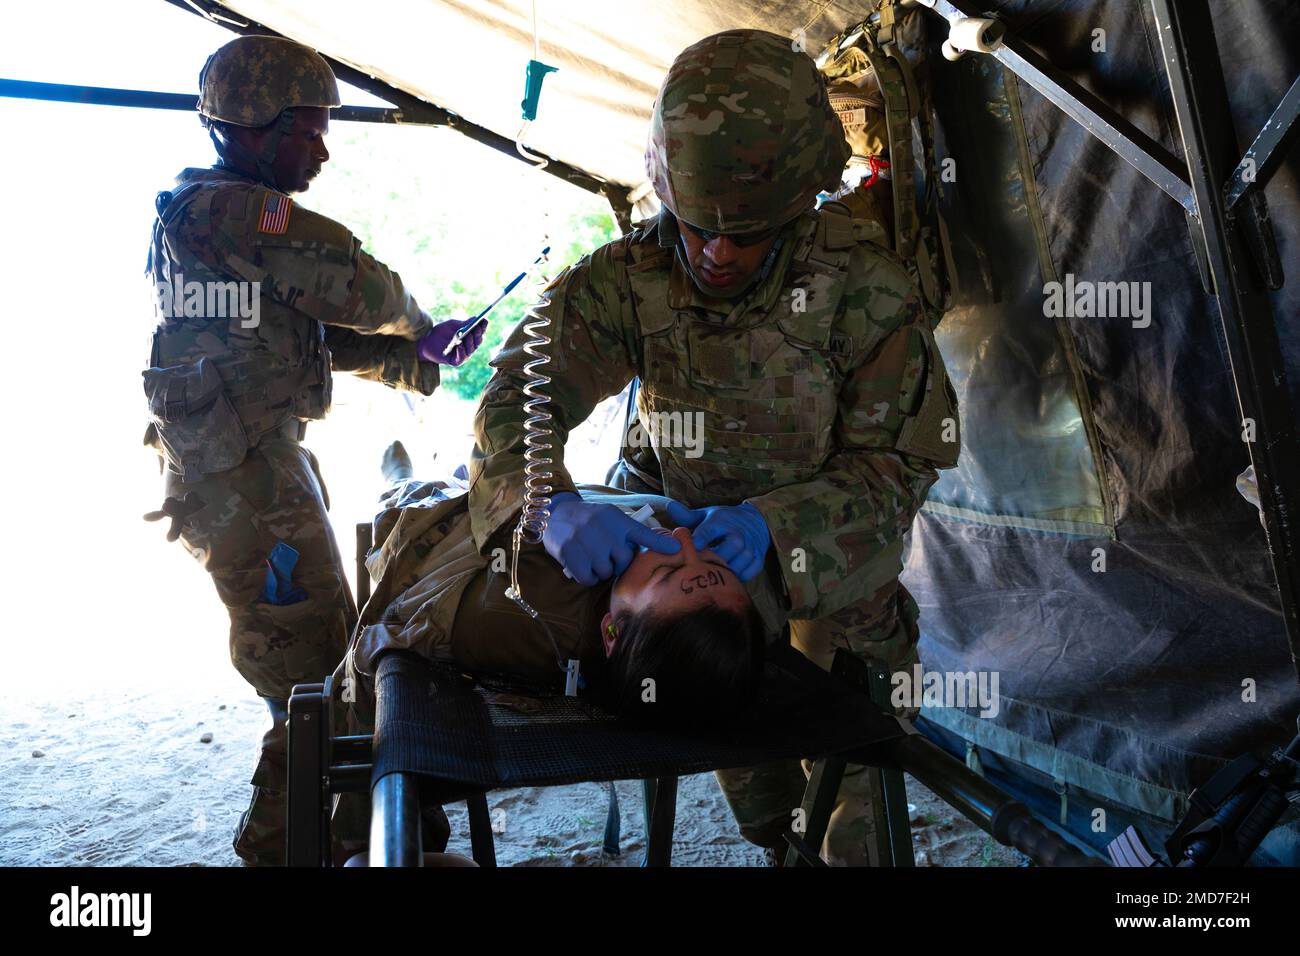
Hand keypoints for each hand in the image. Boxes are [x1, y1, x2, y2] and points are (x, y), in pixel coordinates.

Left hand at [417, 318, 487, 366]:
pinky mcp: (456, 361)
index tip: (485, 319)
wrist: (426, 341)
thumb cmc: (441, 332)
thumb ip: (464, 323)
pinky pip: (462, 357)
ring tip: (467, 335)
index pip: (480, 332)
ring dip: (470, 342)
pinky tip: (459, 345)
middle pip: (478, 341)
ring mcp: (463, 354)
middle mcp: (469, 346)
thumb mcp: (453, 325)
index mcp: (470, 337)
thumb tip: (476, 318)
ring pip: (471, 349)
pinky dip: (462, 351)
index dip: (483, 327)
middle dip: (478, 334)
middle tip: (477, 328)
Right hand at [542, 492, 681, 586]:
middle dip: (615, 564)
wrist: (555, 514)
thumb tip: (658, 547)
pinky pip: (588, 578)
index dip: (659, 543)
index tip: (676, 550)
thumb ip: (630, 532)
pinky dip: (586, 577)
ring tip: (590, 558)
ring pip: (605, 572)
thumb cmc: (588, 520)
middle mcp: (603, 528)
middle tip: (604, 555)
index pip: (642, 533)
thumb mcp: (611, 518)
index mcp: (617, 519)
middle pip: (623, 562)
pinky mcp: (569, 551)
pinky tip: (580, 566)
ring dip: (599, 571)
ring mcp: (586, 539)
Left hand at [665, 500, 769, 581]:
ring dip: (721, 573)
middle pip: (720, 555)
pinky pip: (746, 575)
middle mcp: (737, 535)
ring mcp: (749, 549)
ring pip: (733, 568)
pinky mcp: (758, 560)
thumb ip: (686, 516)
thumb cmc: (724, 520)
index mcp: (721, 522)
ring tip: (709, 575)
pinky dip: (735, 578)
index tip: (686, 552)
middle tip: (695, 570)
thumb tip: (668, 508)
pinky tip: (726, 576)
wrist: (756, 521)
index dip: (695, 544)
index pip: (706, 533)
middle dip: (707, 563)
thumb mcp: (706, 515)